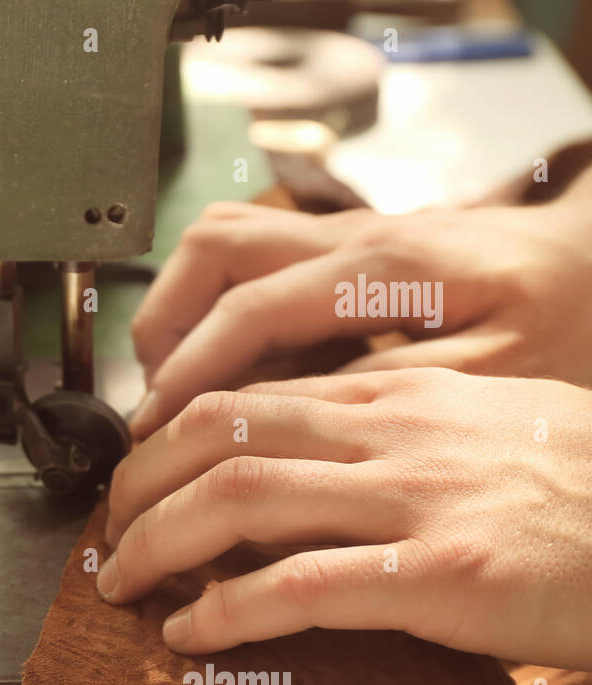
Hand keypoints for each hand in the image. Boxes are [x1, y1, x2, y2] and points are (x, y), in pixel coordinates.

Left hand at [99, 368, 591, 669]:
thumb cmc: (576, 485)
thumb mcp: (469, 427)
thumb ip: (378, 433)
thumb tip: (293, 462)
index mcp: (393, 393)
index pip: (244, 398)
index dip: (168, 439)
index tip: (136, 480)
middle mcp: (390, 428)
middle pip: (217, 432)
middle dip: (138, 483)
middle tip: (108, 528)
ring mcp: (414, 497)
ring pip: (237, 498)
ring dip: (157, 542)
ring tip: (123, 581)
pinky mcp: (440, 571)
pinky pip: (298, 587)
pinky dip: (226, 612)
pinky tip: (193, 634)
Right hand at [129, 186, 591, 440]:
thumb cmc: (568, 316)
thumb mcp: (498, 373)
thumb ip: (391, 396)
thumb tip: (289, 428)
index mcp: (382, 268)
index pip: (246, 309)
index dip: (188, 372)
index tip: (153, 428)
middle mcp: (352, 238)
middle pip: (211, 249)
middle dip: (164, 324)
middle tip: (156, 402)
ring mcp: (345, 237)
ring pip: (223, 244)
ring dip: (185, 310)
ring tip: (181, 387)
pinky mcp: (347, 253)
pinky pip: (255, 265)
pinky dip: (221, 314)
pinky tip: (237, 373)